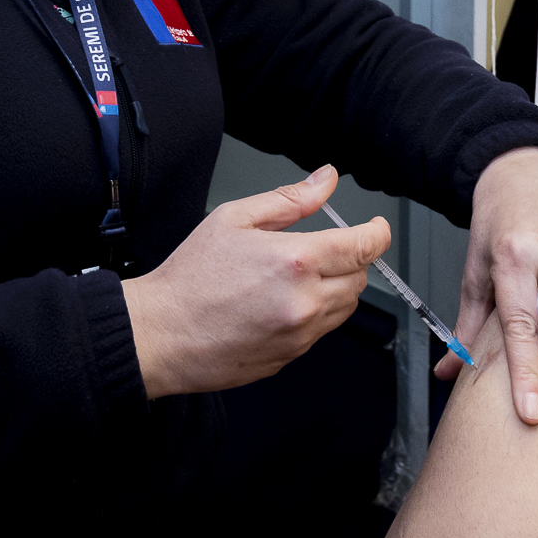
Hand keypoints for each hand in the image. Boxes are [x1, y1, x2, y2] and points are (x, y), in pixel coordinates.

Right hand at [121, 164, 390, 398]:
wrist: (160, 334)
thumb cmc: (190, 277)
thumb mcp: (234, 219)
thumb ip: (289, 200)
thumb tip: (326, 180)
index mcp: (295, 261)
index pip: (364, 247)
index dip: (378, 233)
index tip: (376, 227)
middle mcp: (305, 302)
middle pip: (360, 278)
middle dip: (351, 259)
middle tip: (322, 248)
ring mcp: (300, 335)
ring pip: (346, 308)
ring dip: (336, 288)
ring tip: (296, 277)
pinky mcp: (290, 357)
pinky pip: (321, 332)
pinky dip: (315, 314)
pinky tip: (280, 303)